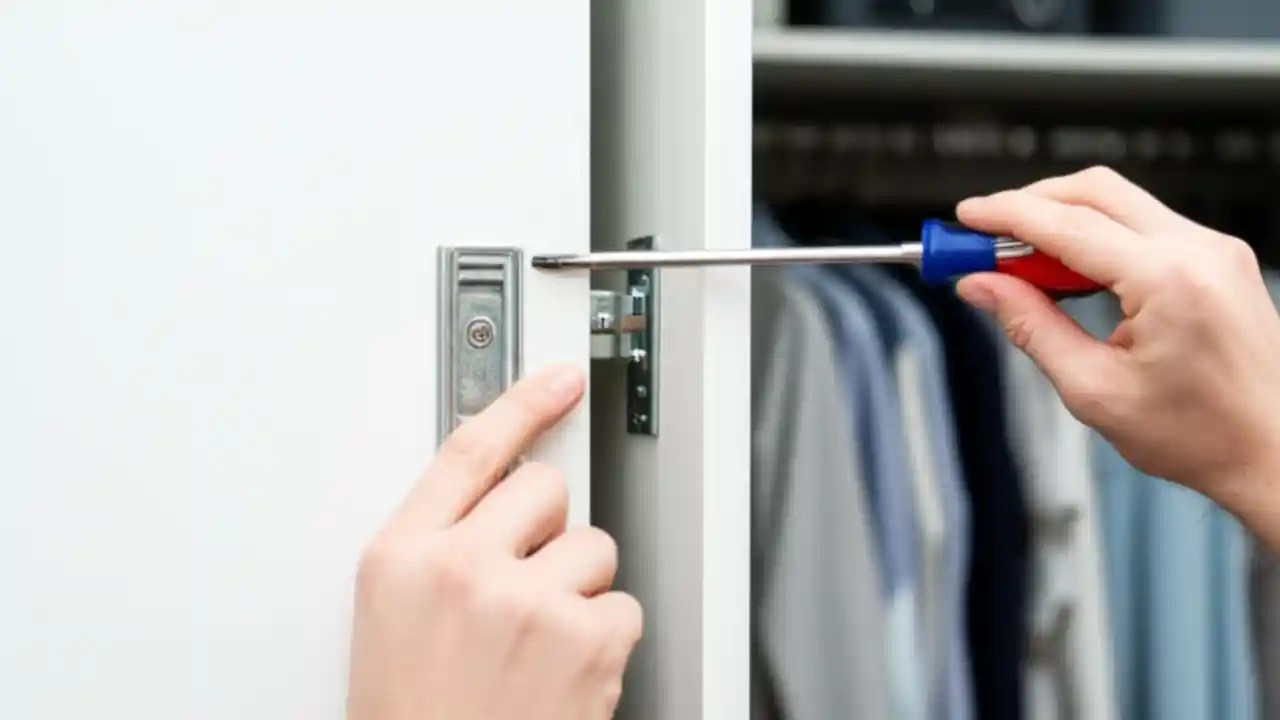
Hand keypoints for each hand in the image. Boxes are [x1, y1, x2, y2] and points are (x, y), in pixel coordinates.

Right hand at [346, 366, 641, 719]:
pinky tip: (564, 670)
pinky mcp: (583, 642)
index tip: (559, 378)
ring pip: (594, 545)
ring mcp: (527, 603)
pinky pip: (623, 605)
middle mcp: (463, 569)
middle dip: (545, 529)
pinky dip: (606, 638)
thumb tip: (501, 492)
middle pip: (544, 488)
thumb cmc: (412, 712)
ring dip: (577, 587)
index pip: (469, 450)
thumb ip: (440, 540)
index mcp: (402, 556)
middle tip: (522, 585)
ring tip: (536, 642)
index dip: (522, 403)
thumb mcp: (391, 612)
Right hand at [954, 166, 1279, 551]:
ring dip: (1061, 220)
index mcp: (1169, 281)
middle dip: (1029, 205)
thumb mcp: (1093, 390)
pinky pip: (1144, 225)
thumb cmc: (1201, 436)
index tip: (965, 220)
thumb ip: (1030, 327)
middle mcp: (1199, 251)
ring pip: (1119, 202)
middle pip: (1093, 191)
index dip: (1005, 216)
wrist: (1276, 453)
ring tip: (1020, 266)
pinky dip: (1096, 236)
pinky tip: (1068, 273)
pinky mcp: (1219, 259)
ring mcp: (1215, 250)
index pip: (1067, 224)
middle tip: (982, 239)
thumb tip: (982, 287)